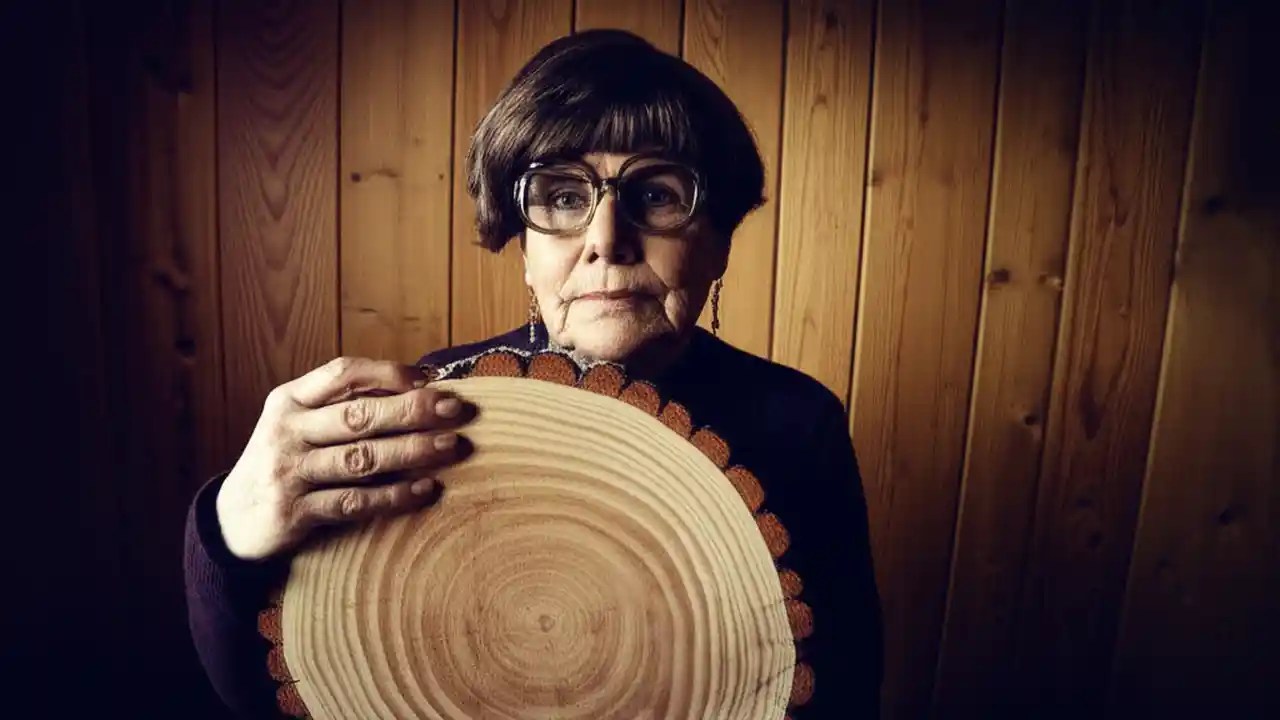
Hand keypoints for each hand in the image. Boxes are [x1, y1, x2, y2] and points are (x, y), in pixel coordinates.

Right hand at [215, 356, 469, 561]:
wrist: (230, 520)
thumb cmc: (285, 461)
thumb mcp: (298, 423)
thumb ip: (341, 405)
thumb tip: (418, 389)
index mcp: (289, 400)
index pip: (342, 373)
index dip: (388, 373)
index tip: (428, 379)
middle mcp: (287, 431)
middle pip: (357, 415)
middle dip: (411, 410)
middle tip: (455, 409)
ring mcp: (289, 472)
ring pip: (360, 458)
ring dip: (411, 451)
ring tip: (451, 446)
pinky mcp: (294, 513)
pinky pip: (353, 502)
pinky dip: (393, 496)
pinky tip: (425, 489)